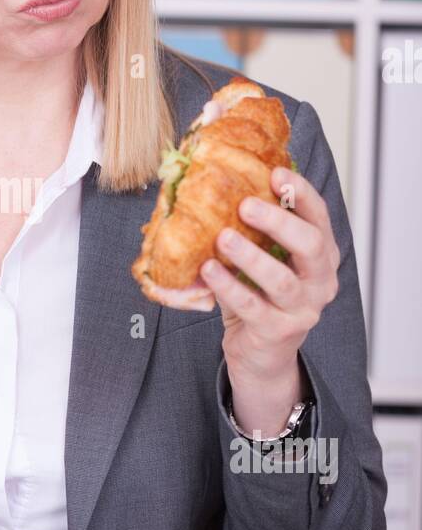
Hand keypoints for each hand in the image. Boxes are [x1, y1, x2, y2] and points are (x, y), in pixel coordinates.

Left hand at [200, 165, 338, 431]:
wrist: (261, 355)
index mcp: (321, 255)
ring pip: (281, 279)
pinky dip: (228, 286)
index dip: (300, 193)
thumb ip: (254, 232)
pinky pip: (252, 306)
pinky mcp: (278, 332)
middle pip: (310, 245)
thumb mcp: (264, 260)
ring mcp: (303, 309)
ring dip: (250, 256)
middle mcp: (320, 281)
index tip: (275, 173)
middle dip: (279, 221)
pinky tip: (208, 270)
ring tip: (223, 237)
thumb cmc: (260, 298)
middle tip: (246, 205)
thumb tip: (218, 186)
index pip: (319, 217)